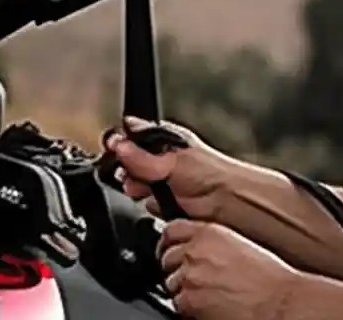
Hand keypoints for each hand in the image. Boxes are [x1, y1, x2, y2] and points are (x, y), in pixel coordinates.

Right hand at [103, 117, 234, 220]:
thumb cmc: (211, 173)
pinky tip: (157, 203)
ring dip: (136, 189)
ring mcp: (162, 180)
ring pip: (134, 183)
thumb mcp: (170, 159)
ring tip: (147, 191)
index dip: (119, 145)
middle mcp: (160, 158)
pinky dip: (147, 204)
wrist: (228, 204)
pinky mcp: (163, 201)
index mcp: (162, 139)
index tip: (114, 152)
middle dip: (127, 171)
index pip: (129, 137)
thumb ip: (140, 155)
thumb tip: (116, 144)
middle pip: (127, 162)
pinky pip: (144, 202)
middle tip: (132, 175)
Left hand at [160, 219, 300, 319]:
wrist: (281, 302)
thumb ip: (211, 243)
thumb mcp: (239, 245)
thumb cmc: (271, 279)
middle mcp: (195, 251)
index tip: (169, 249)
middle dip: (177, 268)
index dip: (169, 242)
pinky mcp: (190, 299)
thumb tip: (196, 248)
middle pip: (167, 257)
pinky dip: (189, 307)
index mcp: (208, 233)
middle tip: (193, 279)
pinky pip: (177, 303)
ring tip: (207, 295)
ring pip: (170, 282)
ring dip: (183, 289)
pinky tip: (208, 306)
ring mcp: (190, 276)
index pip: (171, 230)